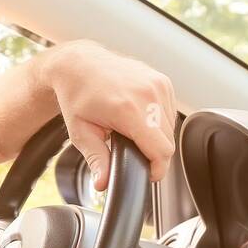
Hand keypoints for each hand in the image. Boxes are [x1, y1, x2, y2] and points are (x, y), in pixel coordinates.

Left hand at [38, 40, 176, 190]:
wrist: (78, 64)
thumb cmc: (77, 95)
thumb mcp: (80, 132)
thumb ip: (96, 160)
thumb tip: (102, 183)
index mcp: (128, 108)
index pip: (161, 150)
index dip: (156, 168)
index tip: (147, 174)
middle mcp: (148, 93)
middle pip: (167, 142)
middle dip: (153, 153)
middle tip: (130, 150)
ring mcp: (158, 84)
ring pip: (171, 128)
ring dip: (156, 137)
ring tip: (131, 131)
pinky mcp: (163, 80)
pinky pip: (170, 112)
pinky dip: (158, 121)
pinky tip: (138, 117)